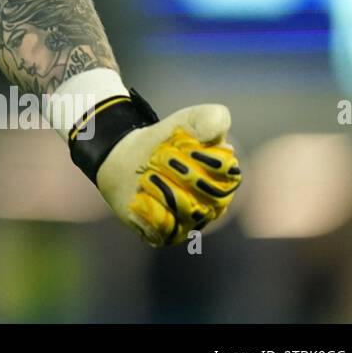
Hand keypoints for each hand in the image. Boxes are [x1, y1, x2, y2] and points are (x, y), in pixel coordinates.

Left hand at [95, 104, 242, 247]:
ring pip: (184, 212)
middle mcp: (213, 206)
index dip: (197, 157)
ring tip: (146, 175)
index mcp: (226, 180)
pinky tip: (139, 197)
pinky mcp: (166, 234)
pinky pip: (164, 231)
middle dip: (174, 170)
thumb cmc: (164, 139)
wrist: (126, 155)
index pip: (225, 175)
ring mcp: (190, 222)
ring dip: (160, 187)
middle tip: (156, 157)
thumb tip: (223, 142)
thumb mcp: (188, 120)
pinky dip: (150, 211)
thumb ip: (213, 119)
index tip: (176, 144)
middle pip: (204, 194)